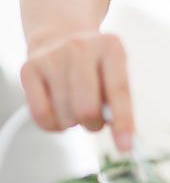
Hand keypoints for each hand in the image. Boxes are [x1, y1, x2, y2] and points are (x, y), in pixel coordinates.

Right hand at [20, 30, 134, 151]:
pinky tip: (59, 111)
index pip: (119, 91)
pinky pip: (42, 116)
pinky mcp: (29, 69)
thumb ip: (119, 102)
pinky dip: (54, 125)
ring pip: (65, 116)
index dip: (123, 122)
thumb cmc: (94, 64)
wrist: (61, 35)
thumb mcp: (115, 72)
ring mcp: (52, 57)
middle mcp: (80, 47)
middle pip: (86, 109)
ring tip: (75, 104)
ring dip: (74, 122)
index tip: (126, 146)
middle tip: (94, 119)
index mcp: (110, 47)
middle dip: (93, 124)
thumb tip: (125, 138)